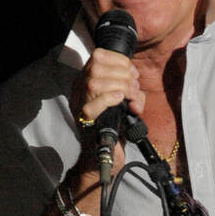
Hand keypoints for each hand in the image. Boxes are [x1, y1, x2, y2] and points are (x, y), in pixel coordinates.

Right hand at [69, 50, 145, 184]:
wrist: (104, 159)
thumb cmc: (115, 130)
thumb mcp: (126, 103)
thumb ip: (131, 89)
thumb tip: (135, 82)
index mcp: (88, 81)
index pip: (99, 56)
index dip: (120, 61)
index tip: (133, 74)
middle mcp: (80, 91)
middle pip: (97, 67)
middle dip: (123, 75)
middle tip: (134, 90)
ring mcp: (79, 106)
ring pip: (95, 83)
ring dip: (120, 87)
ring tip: (131, 99)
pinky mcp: (84, 123)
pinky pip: (91, 106)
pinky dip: (108, 99)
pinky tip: (120, 101)